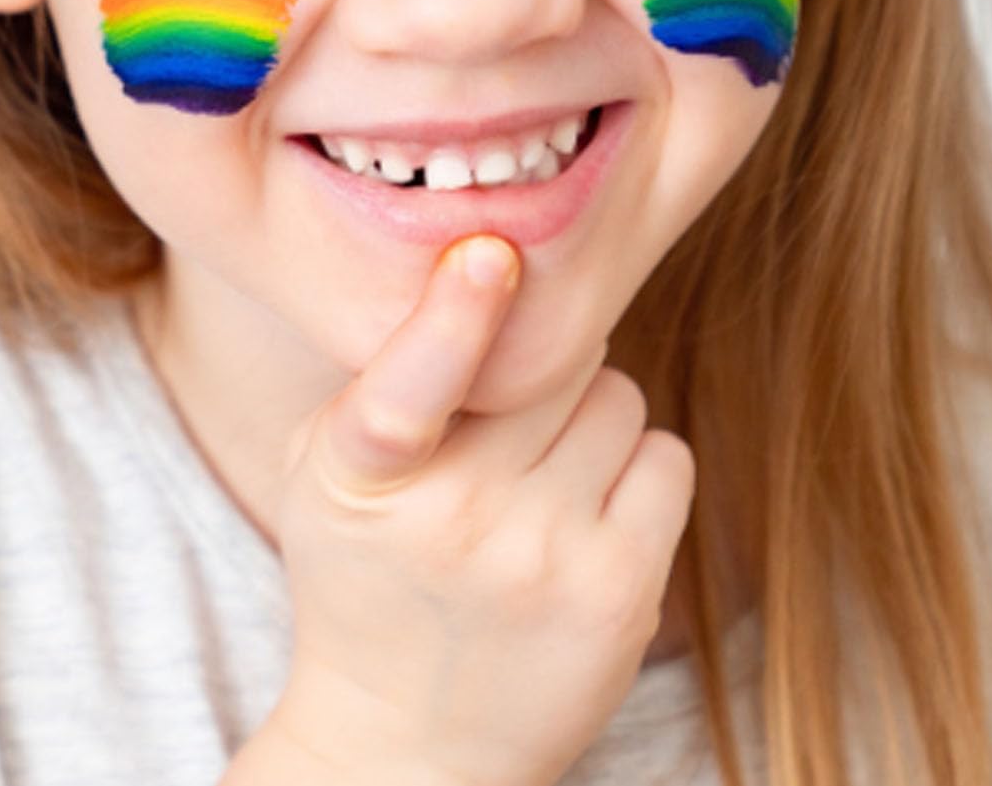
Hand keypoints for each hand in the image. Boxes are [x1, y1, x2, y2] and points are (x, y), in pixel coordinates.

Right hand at [266, 234, 695, 785]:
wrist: (408, 743)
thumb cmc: (365, 571)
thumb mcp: (324, 471)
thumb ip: (384, 373)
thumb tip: (484, 262)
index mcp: (361, 478)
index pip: (407, 388)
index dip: (452, 315)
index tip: (487, 254)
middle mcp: (455, 521)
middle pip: (548, 358)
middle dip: (537, 363)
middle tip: (505, 416)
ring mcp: (546, 561)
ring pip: (614, 396)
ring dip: (588, 414)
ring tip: (542, 473)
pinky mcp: (622, 593)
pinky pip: (667, 455)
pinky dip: (637, 465)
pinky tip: (590, 510)